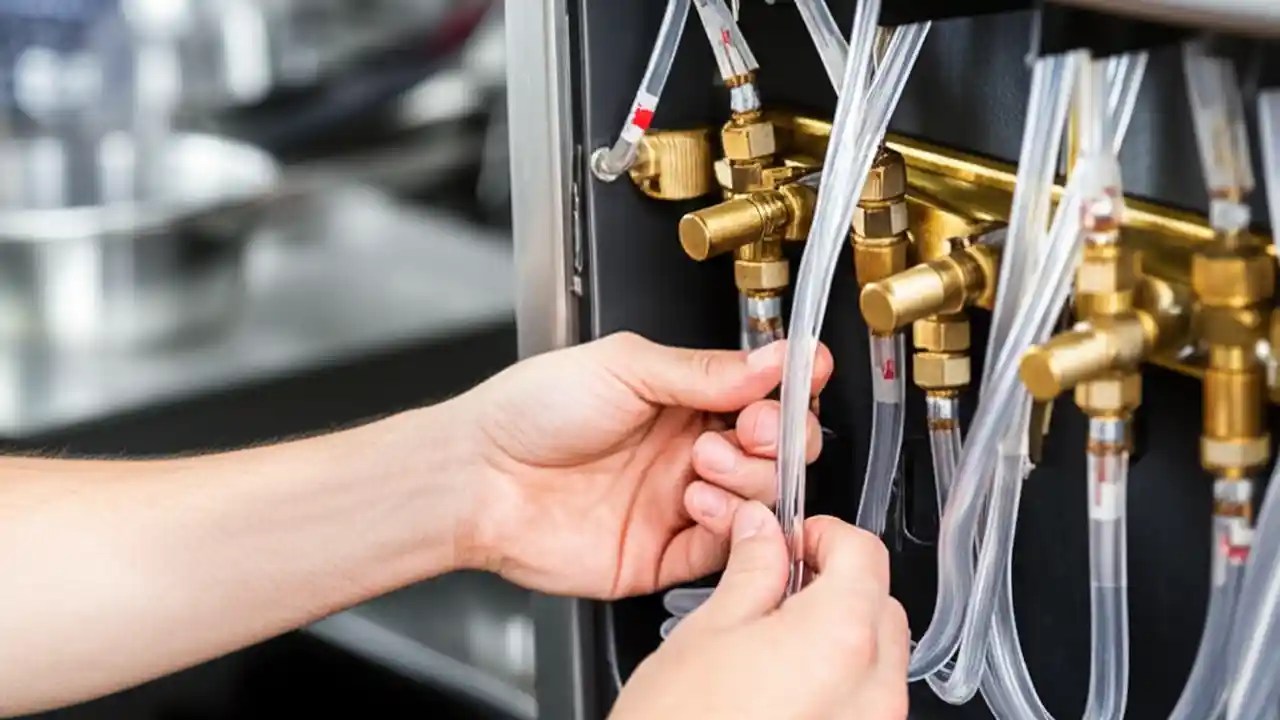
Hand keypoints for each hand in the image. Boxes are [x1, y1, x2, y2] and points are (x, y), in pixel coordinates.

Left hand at [459, 332, 830, 598]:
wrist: (478, 477)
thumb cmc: (530, 411)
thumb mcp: (624, 366)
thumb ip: (705, 370)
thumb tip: (776, 357)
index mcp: (682, 397)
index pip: (764, 394)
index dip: (790, 390)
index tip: (804, 379)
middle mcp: (688, 450)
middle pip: (777, 450)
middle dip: (780, 436)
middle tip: (752, 428)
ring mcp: (680, 503)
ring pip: (761, 499)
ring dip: (749, 478)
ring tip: (702, 463)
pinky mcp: (666, 555)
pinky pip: (725, 550)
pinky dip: (729, 527)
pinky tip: (698, 503)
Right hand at [611, 503, 909, 719]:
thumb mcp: (709, 629)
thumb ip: (752, 569)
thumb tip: (762, 532)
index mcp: (840, 638)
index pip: (865, 552)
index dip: (824, 535)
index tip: (791, 541)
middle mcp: (873, 689)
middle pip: (882, 605)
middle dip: (838, 584)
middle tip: (779, 585)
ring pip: (880, 657)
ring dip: (842, 633)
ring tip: (776, 640)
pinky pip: (868, 701)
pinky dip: (840, 680)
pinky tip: (786, 682)